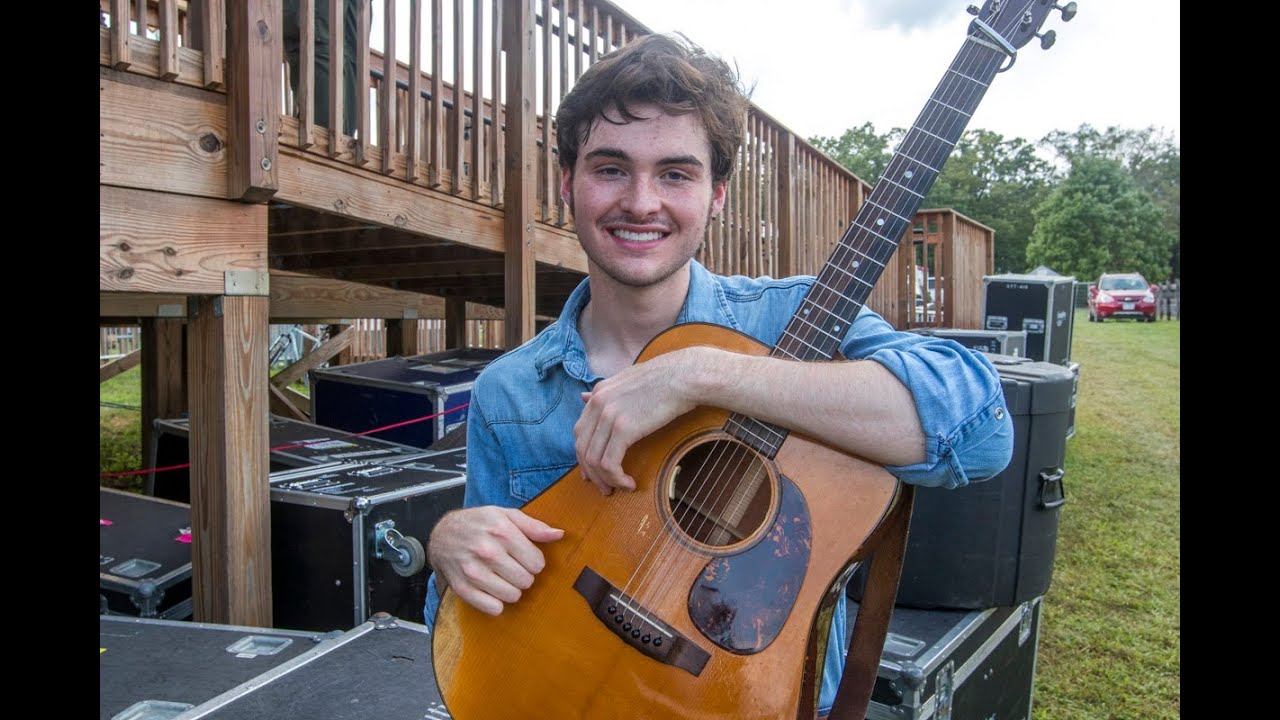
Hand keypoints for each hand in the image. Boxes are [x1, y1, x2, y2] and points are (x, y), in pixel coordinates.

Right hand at [428, 506, 563, 615]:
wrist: (442, 535)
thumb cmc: (479, 524)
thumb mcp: (506, 515)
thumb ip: (534, 526)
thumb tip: (559, 535)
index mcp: (502, 531)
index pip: (537, 563)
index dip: (533, 561)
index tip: (523, 557)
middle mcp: (487, 551)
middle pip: (526, 581)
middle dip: (523, 575)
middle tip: (511, 567)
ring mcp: (473, 571)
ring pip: (512, 596)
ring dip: (511, 589)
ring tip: (501, 577)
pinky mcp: (463, 588)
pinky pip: (493, 608)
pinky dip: (496, 602)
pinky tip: (491, 589)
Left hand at [574, 348, 707, 494]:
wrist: (683, 377)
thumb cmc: (665, 379)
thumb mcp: (627, 380)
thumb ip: (605, 392)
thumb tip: (583, 397)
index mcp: (598, 393)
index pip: (580, 432)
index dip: (584, 456)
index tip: (594, 472)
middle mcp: (598, 404)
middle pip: (582, 448)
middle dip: (591, 473)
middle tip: (604, 486)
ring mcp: (608, 416)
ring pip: (593, 460)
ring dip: (604, 480)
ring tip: (618, 488)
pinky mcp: (623, 429)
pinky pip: (609, 463)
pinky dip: (616, 478)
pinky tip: (629, 483)